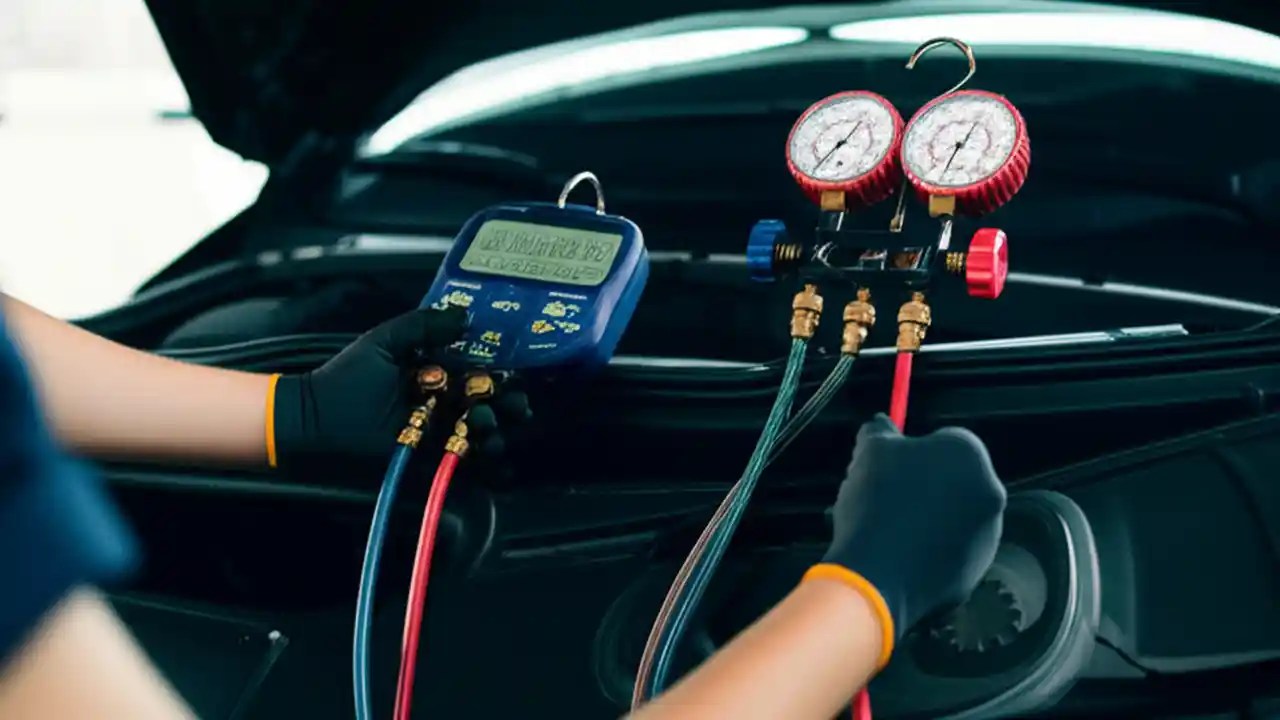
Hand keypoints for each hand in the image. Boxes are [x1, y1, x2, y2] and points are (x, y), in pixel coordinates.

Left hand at [271, 307, 528, 468]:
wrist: (318, 420)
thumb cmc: (346, 379)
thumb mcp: (383, 342)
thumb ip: (421, 325)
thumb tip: (465, 315)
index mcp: (438, 369)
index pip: (481, 367)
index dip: (502, 370)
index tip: (514, 372)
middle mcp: (446, 398)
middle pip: (491, 400)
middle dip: (508, 402)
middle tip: (514, 404)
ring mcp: (441, 428)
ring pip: (484, 429)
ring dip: (496, 427)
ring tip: (486, 423)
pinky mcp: (433, 455)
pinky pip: (468, 458)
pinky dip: (485, 457)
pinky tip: (489, 450)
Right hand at [819, 414, 1005, 641]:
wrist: (877, 575)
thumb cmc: (877, 501)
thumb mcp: (870, 449)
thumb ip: (881, 429)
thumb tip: (882, 423)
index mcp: (970, 455)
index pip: (944, 440)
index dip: (914, 452)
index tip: (891, 466)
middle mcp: (990, 492)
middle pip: (954, 479)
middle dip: (925, 484)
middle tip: (888, 496)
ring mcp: (988, 536)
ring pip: (955, 516)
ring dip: (931, 517)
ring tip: (892, 528)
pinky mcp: (976, 571)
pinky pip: (952, 551)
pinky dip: (932, 550)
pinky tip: (902, 553)